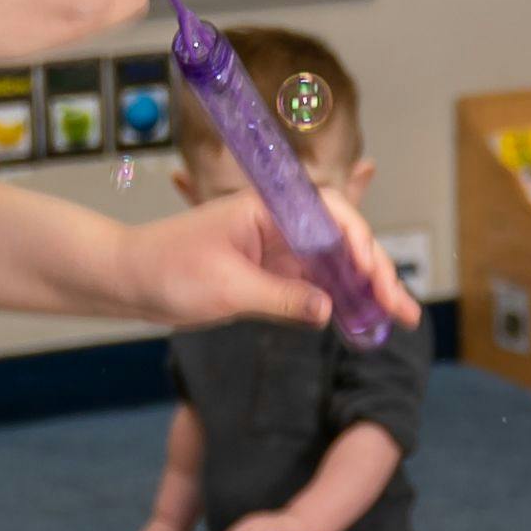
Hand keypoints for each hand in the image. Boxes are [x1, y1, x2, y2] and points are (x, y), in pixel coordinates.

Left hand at [113, 188, 426, 336]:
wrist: (127, 279)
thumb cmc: (166, 271)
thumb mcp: (227, 290)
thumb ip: (281, 299)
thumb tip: (329, 310)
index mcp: (268, 211)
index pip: (331, 215)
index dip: (359, 242)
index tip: (370, 272)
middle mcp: (280, 226)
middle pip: (343, 241)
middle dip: (377, 272)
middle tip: (402, 307)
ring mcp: (278, 251)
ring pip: (336, 266)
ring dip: (368, 290)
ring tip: (402, 316)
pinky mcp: (272, 275)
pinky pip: (317, 286)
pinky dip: (341, 302)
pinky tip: (365, 320)